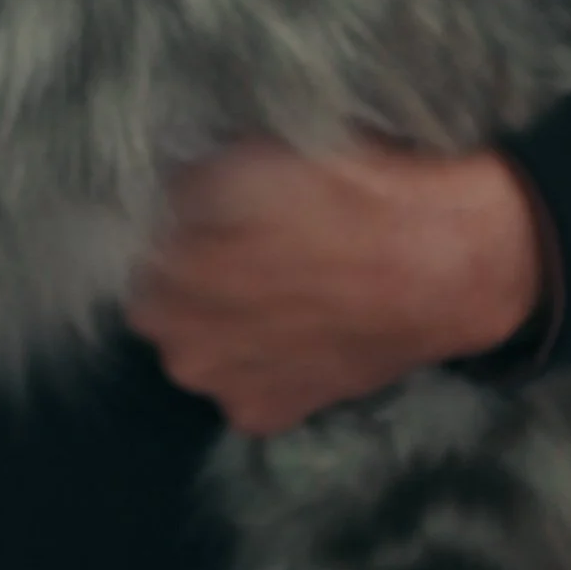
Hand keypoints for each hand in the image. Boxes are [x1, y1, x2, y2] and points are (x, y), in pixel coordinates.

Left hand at [126, 139, 548, 436]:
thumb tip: (160, 195)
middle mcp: (174, 339)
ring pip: (194, 346)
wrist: (444, 263)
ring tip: (276, 293)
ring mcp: (218, 385)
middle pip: (153, 301)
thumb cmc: (344, 195)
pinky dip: (258, 365)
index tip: (200, 220)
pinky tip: (296, 332)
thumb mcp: (247, 155)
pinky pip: (239, 385)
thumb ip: (184, 184)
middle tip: (242, 254)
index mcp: (160, 268)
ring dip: (218, 324)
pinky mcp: (266, 414)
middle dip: (184, 280)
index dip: (166, 230)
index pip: (126, 247)